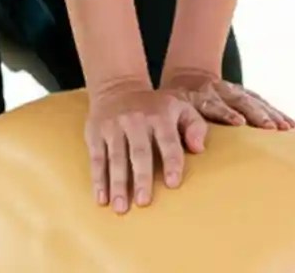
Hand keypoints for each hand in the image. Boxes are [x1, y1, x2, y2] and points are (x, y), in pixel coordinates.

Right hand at [84, 77, 208, 213]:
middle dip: (141, 177)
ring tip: (121, 207)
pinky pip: (96, 158)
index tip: (173, 183)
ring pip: (115, 157)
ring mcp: (113, 126)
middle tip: (144, 202)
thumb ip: (195, 126)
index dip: (171, 161)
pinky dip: (98, 179)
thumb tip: (199, 149)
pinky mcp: (95, 133)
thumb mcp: (181, 107)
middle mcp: (136, 120)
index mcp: (160, 115)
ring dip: (117, 184)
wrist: (118, 87)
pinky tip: (101, 198)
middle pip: (139, 152)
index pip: (168, 140)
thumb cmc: (156, 107)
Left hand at [161, 68, 294, 130]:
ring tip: (287, 129)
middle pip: (240, 101)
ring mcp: (236, 91)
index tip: (238, 122)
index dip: (226, 112)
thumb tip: (186, 147)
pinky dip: (280, 115)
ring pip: (256, 101)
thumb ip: (180, 125)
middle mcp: (221, 91)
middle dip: (257, 114)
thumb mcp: (174, 110)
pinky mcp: (247, 94)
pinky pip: (266, 104)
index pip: (214, 103)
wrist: (190, 77)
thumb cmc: (180, 104)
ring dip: (272, 115)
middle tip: (270, 128)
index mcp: (201, 95)